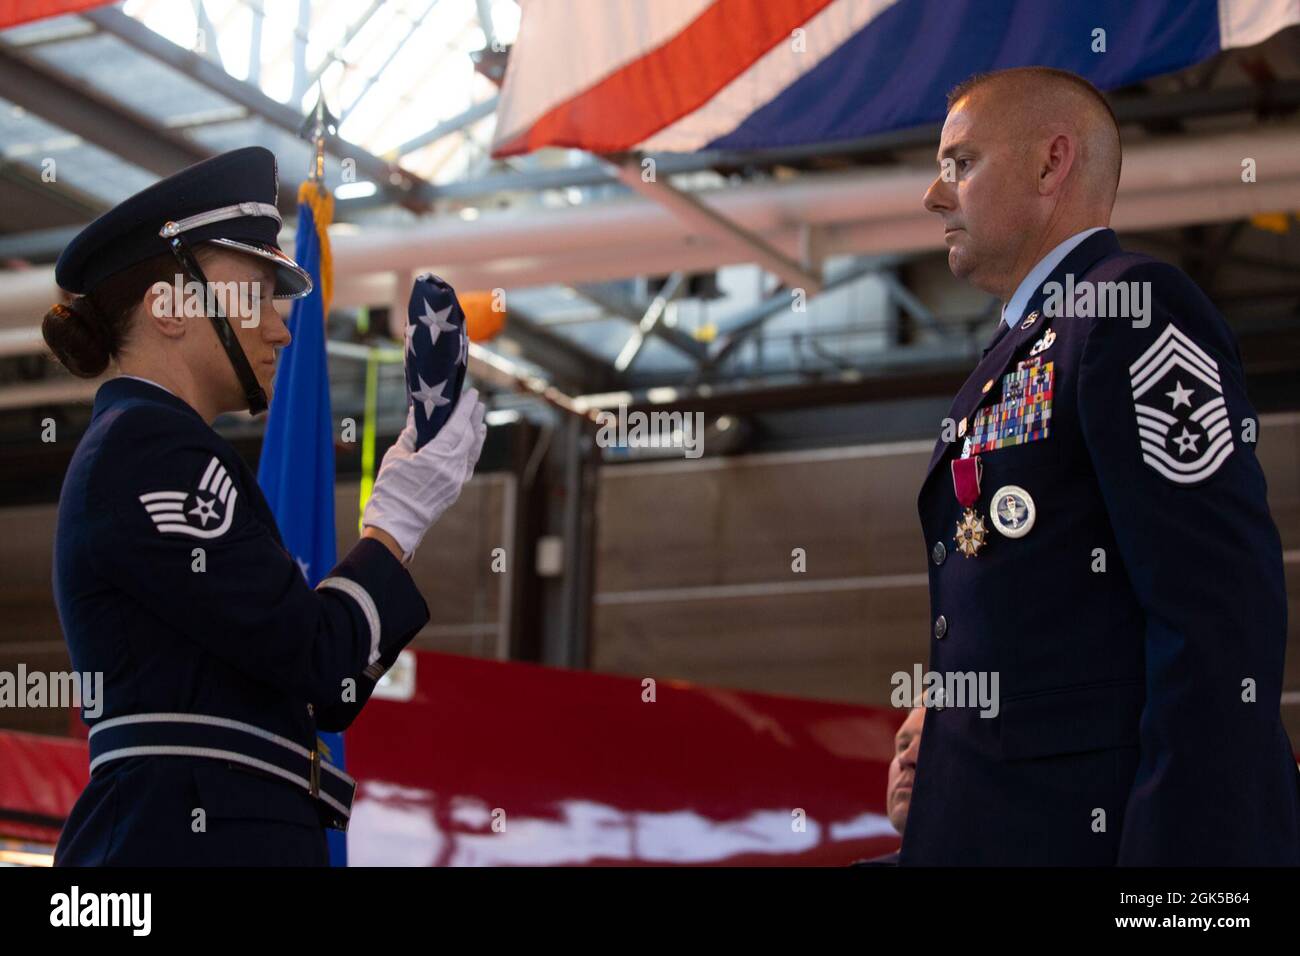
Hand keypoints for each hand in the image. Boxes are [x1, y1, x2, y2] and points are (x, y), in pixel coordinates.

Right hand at [361, 388, 486, 560]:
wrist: (395, 525)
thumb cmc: (390, 489)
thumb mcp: (396, 457)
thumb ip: (410, 436)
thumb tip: (416, 418)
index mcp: (438, 456)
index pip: (457, 426)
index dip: (465, 409)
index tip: (472, 394)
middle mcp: (453, 468)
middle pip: (469, 438)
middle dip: (473, 418)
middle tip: (476, 403)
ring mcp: (456, 481)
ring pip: (472, 453)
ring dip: (477, 435)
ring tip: (480, 422)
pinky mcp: (454, 490)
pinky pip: (468, 466)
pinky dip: (472, 452)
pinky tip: (472, 446)